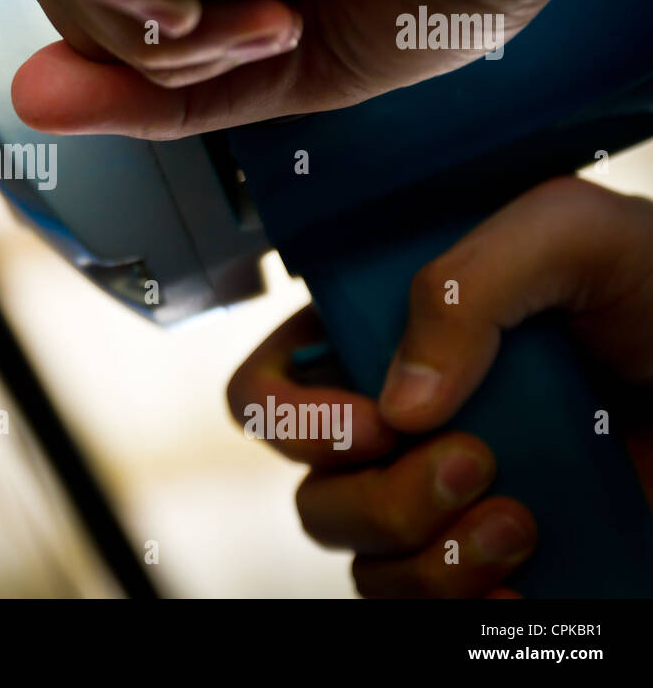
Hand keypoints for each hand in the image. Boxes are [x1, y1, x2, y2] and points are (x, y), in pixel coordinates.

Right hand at [227, 177, 652, 596]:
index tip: (380, 421)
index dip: (298, 419)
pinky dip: (462, 607)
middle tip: (476, 461)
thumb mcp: (571, 234)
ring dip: (432, 559)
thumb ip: (466, 283)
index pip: (270, 391)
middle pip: (313, 492)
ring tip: (522, 522)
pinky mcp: (489, 555)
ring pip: (364, 561)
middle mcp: (398, 421)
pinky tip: (527, 578)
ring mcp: (442, 494)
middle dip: (383, 497)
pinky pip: (425, 606)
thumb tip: (401, 399)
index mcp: (383, 337)